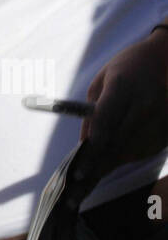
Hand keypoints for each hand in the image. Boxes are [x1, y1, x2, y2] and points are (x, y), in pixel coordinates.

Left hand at [71, 28, 167, 189]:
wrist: (160, 60)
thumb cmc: (125, 68)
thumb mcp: (100, 82)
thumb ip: (92, 113)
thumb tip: (84, 143)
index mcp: (122, 86)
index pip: (106, 120)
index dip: (93, 145)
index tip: (81, 166)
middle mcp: (144, 102)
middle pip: (120, 140)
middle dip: (99, 163)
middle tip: (82, 179)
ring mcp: (159, 115)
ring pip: (134, 149)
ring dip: (113, 163)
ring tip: (94, 175)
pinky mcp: (167, 126)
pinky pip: (146, 148)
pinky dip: (129, 157)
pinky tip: (114, 160)